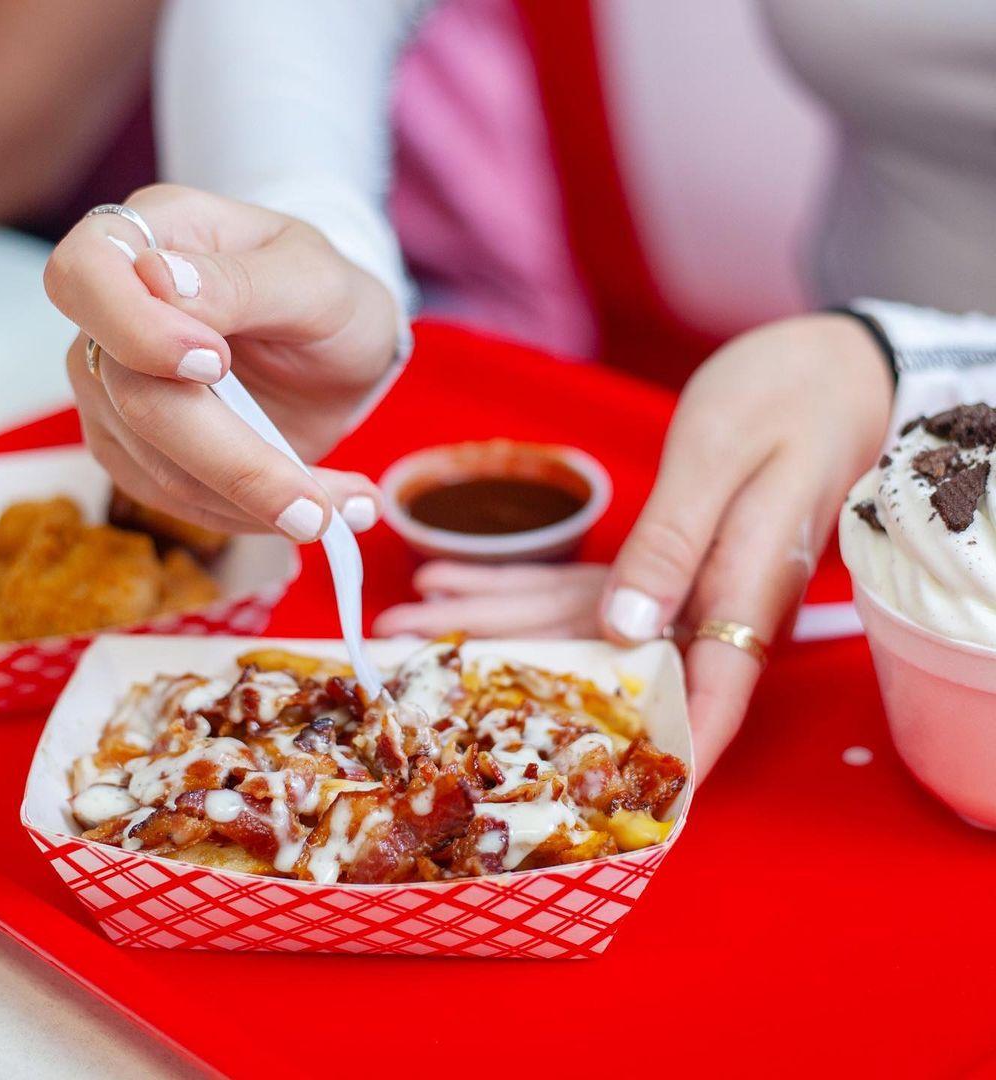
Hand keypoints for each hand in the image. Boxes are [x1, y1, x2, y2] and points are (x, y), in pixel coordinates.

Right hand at [45, 184, 401, 539]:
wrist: (340, 352)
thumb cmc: (327, 296)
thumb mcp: (314, 277)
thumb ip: (243, 280)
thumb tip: (157, 281)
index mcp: (149, 238)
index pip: (85, 275)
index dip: (136, 329)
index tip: (215, 363)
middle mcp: (113, 317)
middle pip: (132, 398)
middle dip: (232, 461)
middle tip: (317, 508)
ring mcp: (116, 391)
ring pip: (160, 467)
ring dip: (260, 503)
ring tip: (350, 509)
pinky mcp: (137, 452)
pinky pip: (180, 501)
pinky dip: (253, 516)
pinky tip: (320, 511)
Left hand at [375, 315, 893, 782]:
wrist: (826, 371)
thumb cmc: (789, 402)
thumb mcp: (723, 464)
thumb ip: (675, 546)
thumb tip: (623, 630)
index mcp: (736, 596)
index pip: (695, 700)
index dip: (650, 758)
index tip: (592, 804)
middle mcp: (706, 605)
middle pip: (596, 660)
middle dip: (505, 678)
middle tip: (410, 675)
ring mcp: (677, 584)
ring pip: (571, 622)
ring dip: (488, 626)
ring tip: (410, 629)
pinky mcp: (658, 555)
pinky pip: (576, 581)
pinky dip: (513, 582)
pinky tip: (454, 582)